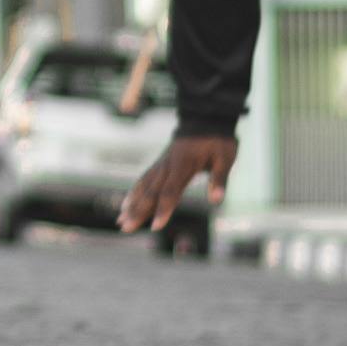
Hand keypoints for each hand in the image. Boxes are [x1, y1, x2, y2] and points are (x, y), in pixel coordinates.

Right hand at [120, 134, 234, 233]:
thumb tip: (216, 201)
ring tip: (120, 221)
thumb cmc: (217, 139)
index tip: (156, 227)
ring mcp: (161, 164)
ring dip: (131, 204)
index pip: (170, 191)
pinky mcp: (160, 163)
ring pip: (143, 186)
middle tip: (126, 228)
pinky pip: (144, 180)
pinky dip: (134, 193)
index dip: (163, 209)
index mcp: (183, 165)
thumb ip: (220, 179)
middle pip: (150, 192)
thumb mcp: (226, 157)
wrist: (205, 116)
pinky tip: (126, 204)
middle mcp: (167, 166)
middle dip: (137, 212)